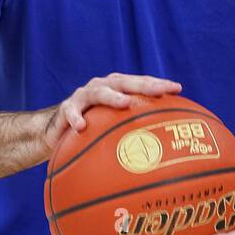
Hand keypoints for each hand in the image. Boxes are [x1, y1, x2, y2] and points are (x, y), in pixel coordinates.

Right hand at [41, 73, 181, 154]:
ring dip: (112, 97)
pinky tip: (82, 127)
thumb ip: (134, 131)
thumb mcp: (113, 128)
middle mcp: (102, 87)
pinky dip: (76, 118)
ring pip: (99, 93)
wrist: (57, 131)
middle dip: (143, 85)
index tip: (177, 88)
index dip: (158, 84)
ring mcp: (83, 96)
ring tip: (125, 103)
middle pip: (124, 82)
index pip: (141, 83)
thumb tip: (165, 151)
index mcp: (117, 88)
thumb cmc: (93, 129)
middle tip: (160, 91)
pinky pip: (71, 112)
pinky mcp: (66, 108)